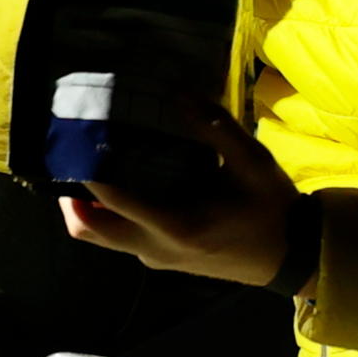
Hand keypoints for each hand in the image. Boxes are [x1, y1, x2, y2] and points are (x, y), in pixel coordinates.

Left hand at [59, 88, 305, 285]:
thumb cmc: (271, 207)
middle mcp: (156, 248)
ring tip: (82, 169)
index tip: (74, 140)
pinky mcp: (161, 261)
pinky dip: (106, 218)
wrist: (290, 254)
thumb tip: (178, 96)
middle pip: (91, 229)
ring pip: (101, 239)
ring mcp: (156, 259)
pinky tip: (113, 187)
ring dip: (85, 208)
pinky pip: (119, 241)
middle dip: (70, 196)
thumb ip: (215, 128)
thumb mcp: (252, 162)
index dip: (86, 171)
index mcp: (177, 225)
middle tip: (67, 157)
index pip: (114, 200)